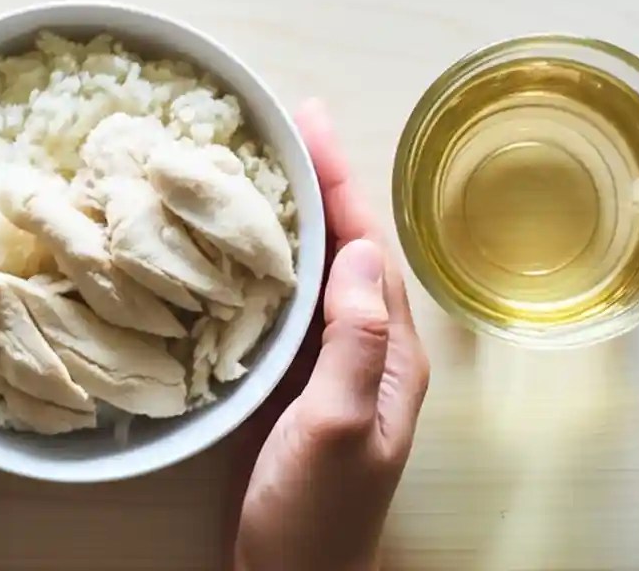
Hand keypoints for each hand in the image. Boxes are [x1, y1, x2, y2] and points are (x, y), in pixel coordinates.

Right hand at [231, 99, 430, 570]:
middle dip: (322, 184)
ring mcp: (335, 366)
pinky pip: (292, 304)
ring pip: (320, 271)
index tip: (311, 124)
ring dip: (298, 216)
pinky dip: (272, 263)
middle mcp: (371, 350)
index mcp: (392, 353)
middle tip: (286, 127)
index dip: (341, 182)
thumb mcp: (339, 428)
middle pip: (349, 248)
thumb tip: (359, 251)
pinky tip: (246, 245)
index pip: (369, 248)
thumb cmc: (316, 515)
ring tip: (267, 165)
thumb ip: (356, 343)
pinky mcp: (299, 384)